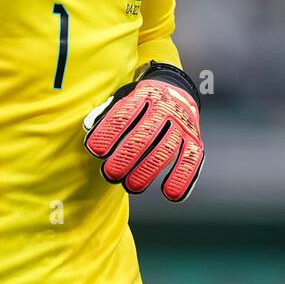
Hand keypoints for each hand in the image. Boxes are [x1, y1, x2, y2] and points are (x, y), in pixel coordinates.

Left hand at [83, 61, 204, 201]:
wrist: (177, 89)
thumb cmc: (143, 102)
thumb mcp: (124, 98)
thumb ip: (107, 114)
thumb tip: (89, 128)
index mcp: (144, 95)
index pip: (125, 114)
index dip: (110, 133)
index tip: (96, 150)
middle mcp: (165, 108)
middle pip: (145, 134)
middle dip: (127, 156)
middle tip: (111, 173)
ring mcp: (182, 124)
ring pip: (166, 148)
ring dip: (148, 170)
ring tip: (132, 186)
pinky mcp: (195, 138)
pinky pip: (191, 159)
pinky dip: (182, 177)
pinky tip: (170, 193)